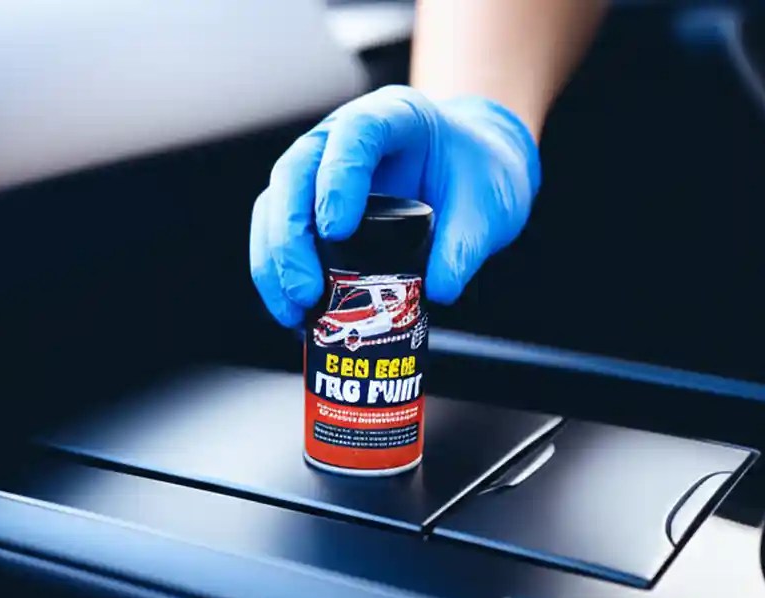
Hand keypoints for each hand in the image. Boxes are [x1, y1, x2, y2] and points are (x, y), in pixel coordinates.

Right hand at [249, 85, 540, 326]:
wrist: (472, 170)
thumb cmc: (478, 175)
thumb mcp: (490, 205)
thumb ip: (467, 244)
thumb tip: (439, 290)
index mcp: (392, 117)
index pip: (353, 135)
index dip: (337, 179)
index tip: (338, 231)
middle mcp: (341, 137)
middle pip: (295, 173)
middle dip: (290, 236)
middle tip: (307, 291)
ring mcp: (318, 169)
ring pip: (274, 204)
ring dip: (274, 261)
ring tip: (293, 312)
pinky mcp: (309, 204)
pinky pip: (277, 232)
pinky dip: (278, 273)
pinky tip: (292, 312)